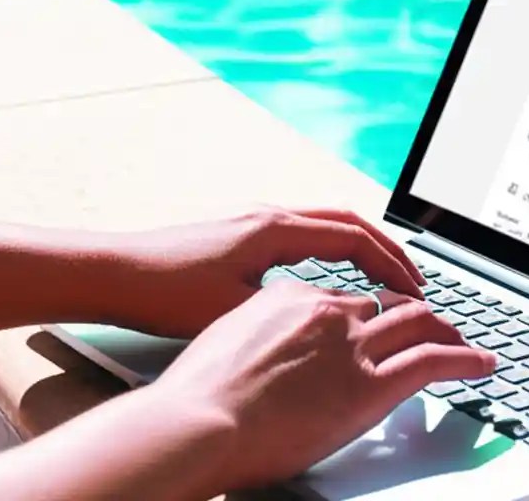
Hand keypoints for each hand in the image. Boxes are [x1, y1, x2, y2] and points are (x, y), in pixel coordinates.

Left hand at [103, 207, 424, 337]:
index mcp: (276, 229)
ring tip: (386, 276)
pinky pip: (307, 232)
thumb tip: (341, 313)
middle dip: (388, 251)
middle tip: (415, 280)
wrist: (113, 273)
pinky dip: (336, 249)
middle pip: (349, 222)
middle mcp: (271, 215)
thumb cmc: (166, 292)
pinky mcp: (243, 232)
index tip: (414, 289)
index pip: (354, 239)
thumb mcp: (238, 310)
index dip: (391, 265)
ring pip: (328, 223)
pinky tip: (336, 274)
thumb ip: (294, 308)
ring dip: (363, 247)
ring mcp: (256, 220)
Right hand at [150, 279, 496, 492]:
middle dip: (419, 313)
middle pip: (390, 304)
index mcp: (292, 297)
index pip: (348, 299)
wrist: (195, 421)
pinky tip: (483, 363)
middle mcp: (329, 312)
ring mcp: (352, 345)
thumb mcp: (223, 343)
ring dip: (448, 331)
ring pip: (419, 323)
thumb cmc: (196, 397)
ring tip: (465, 342)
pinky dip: (466, 358)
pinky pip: (433, 361)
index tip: (381, 322)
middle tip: (435, 325)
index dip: (371, 312)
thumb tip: (267, 353)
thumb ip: (259, 339)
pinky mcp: (370, 384)